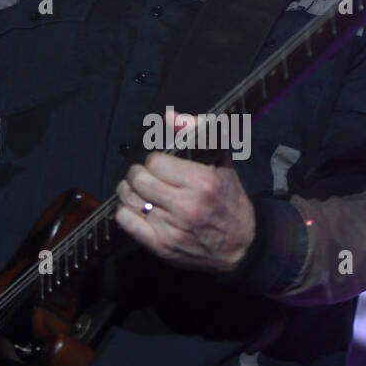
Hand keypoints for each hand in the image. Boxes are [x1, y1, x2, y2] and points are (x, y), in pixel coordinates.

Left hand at [115, 113, 255, 273]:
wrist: (240, 247)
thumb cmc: (230, 202)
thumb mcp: (222, 164)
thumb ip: (198, 134)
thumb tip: (170, 118)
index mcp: (202, 183)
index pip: (156, 162)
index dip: (155, 161)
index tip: (160, 165)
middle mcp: (185, 206)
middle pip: (139, 180)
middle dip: (137, 174)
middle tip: (144, 175)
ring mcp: (171, 228)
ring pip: (129, 199)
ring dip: (128, 190)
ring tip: (138, 189)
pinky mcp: (161, 246)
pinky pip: (126, 222)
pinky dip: (125, 211)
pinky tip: (135, 208)